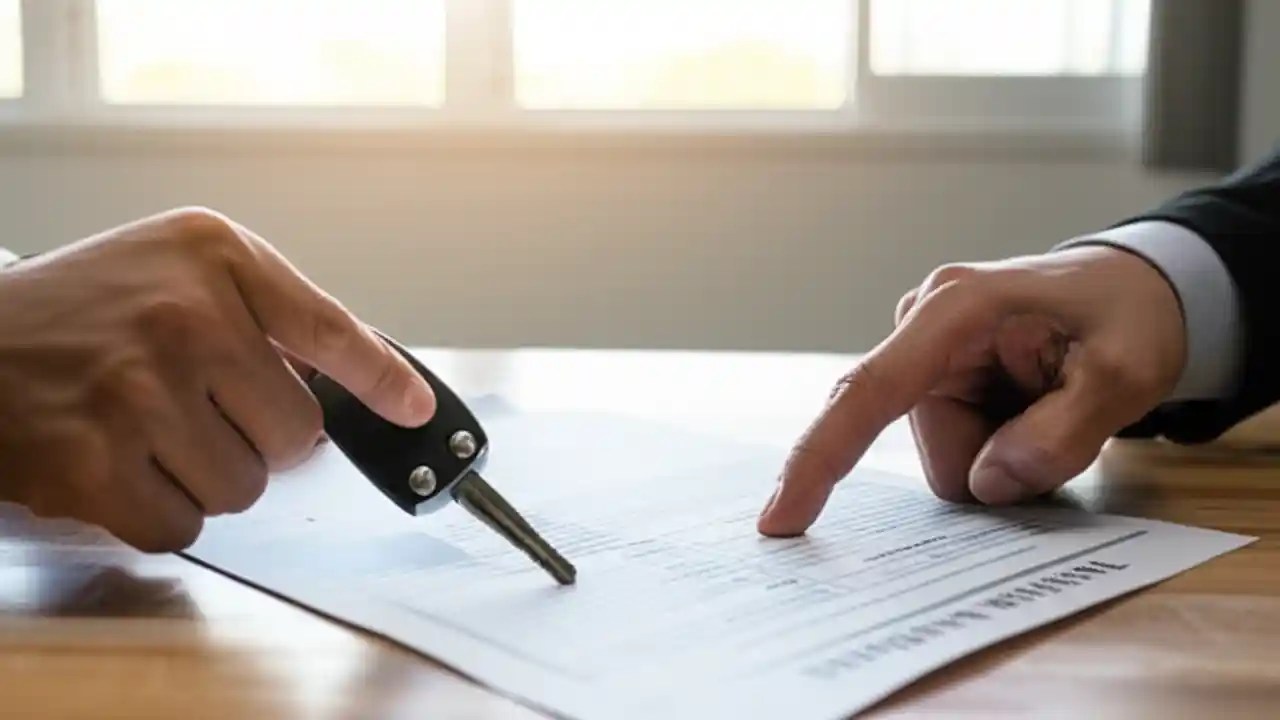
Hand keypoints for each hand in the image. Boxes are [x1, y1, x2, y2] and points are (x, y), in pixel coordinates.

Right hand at [0, 208, 435, 550]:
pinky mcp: (93, 462)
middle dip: (259, 439)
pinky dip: (158, 512)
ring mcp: (138, 390)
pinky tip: (118, 466)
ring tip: (148, 432)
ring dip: (206, 477)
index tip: (415, 409)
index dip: (382, 379)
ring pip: (245, 488)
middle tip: (199, 412)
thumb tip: (361, 378)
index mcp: (212, 256)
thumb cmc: (80, 311)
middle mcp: (183, 315)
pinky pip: (182, 527)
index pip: (329, 329)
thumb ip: (267, 313)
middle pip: (297, 433)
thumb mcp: (178, 270)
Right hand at [758, 246, 1185, 536]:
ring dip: (1005, 457)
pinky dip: (998, 449)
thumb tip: (986, 483)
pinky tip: (1028, 408)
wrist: (1133, 290)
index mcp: (955, 310)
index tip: (780, 519)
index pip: (870, 392)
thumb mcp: (1127, 374)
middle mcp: (922, 326)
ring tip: (1053, 407)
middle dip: (1000, 464)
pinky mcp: (933, 380)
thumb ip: (1062, 432)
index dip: (822, 457)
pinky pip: (956, 451)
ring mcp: (924, 356)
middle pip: (938, 455)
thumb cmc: (1128, 316)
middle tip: (1068, 420)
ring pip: (949, 462)